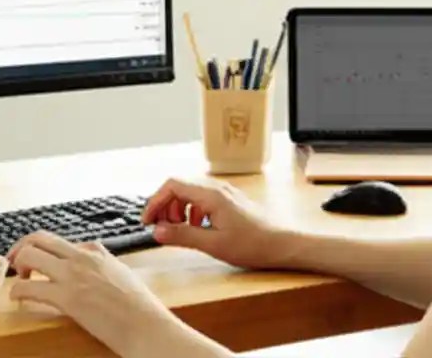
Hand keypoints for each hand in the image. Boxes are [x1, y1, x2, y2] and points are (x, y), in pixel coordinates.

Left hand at [6, 231, 192, 356]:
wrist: (146, 326)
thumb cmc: (140, 308)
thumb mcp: (122, 276)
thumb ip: (105, 267)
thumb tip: (96, 269)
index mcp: (96, 251)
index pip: (61, 242)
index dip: (46, 252)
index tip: (40, 264)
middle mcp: (82, 257)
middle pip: (39, 238)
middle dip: (21, 248)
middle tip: (16, 263)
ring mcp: (73, 274)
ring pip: (29, 255)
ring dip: (17, 266)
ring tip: (19, 281)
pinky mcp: (66, 297)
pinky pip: (28, 287)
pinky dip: (16, 292)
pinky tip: (18, 299)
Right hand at [141, 177, 291, 270]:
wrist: (283, 244)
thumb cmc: (253, 244)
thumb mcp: (213, 244)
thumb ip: (183, 236)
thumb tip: (158, 231)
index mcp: (210, 195)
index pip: (172, 186)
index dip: (155, 202)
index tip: (148, 221)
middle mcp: (217, 189)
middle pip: (179, 187)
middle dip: (165, 206)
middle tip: (161, 227)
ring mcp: (225, 193)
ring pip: (190, 192)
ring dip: (178, 208)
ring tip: (178, 228)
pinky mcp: (230, 201)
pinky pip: (203, 199)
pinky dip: (192, 211)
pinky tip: (197, 227)